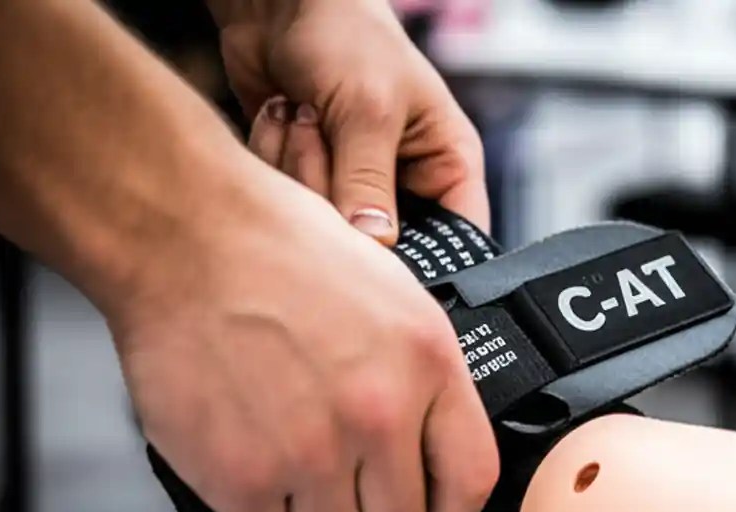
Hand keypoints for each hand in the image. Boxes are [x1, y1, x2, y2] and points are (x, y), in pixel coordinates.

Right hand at [117, 156, 497, 511]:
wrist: (189, 236)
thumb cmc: (282, 254)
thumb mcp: (397, 297)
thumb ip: (425, 380)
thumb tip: (434, 450)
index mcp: (427, 367)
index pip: (471, 484)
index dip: (448, 508)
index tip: (427, 506)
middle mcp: (377, 414)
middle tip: (344, 489)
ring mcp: (309, 450)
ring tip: (290, 475)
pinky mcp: (240, 474)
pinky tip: (247, 471)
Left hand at [206, 0, 488, 242]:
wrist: (276, 3)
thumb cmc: (346, 33)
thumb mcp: (368, 108)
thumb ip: (369, 183)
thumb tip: (375, 247)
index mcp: (446, 166)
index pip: (460, 240)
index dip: (433, 261)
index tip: (385, 260)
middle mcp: (404, 184)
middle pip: (382, 245)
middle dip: (341, 199)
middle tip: (327, 143)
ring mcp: (351, 186)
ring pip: (327, 229)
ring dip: (301, 167)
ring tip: (305, 114)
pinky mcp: (307, 183)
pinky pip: (288, 208)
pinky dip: (275, 159)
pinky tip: (284, 117)